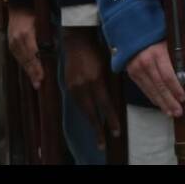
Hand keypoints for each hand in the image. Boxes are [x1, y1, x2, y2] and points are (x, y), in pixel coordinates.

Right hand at [7, 6, 42, 88]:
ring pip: (21, 61)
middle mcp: (16, 40)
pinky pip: (18, 58)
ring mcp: (11, 43)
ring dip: (28, 72)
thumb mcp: (43, 21)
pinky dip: (24, 66)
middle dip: (33, 73)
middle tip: (39, 84)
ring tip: (35, 83)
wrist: (17, 8)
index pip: (33, 54)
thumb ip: (49, 34)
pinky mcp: (10, 45)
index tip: (42, 76)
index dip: (37, 66)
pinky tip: (30, 73)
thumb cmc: (34, 13)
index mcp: (25, 34)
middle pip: (26, 60)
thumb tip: (55, 47)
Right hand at [63, 27, 123, 149]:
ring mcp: (73, 86)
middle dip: (97, 129)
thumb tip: (115, 99)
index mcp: (95, 80)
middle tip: (103, 144)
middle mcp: (82, 86)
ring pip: (83, 110)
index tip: (116, 133)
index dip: (110, 120)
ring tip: (97, 134)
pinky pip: (78, 103)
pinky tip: (90, 117)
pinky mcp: (68, 85)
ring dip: (91, 122)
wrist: (76, 39)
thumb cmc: (98, 49)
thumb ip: (110, 82)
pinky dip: (85, 111)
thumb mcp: (108, 65)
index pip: (105, 105)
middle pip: (91, 113)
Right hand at [126, 38, 184, 118]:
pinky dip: (152, 98)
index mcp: (158, 52)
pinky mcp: (132, 74)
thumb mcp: (174, 37)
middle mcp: (146, 62)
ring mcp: (137, 69)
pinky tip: (160, 104)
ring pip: (151, 90)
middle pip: (159, 86)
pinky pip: (144, 89)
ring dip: (162, 103)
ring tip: (171, 113)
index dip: (175, 88)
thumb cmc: (158, 36)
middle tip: (178, 112)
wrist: (133, 33)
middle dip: (170, 101)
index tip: (183, 98)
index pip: (168, 75)